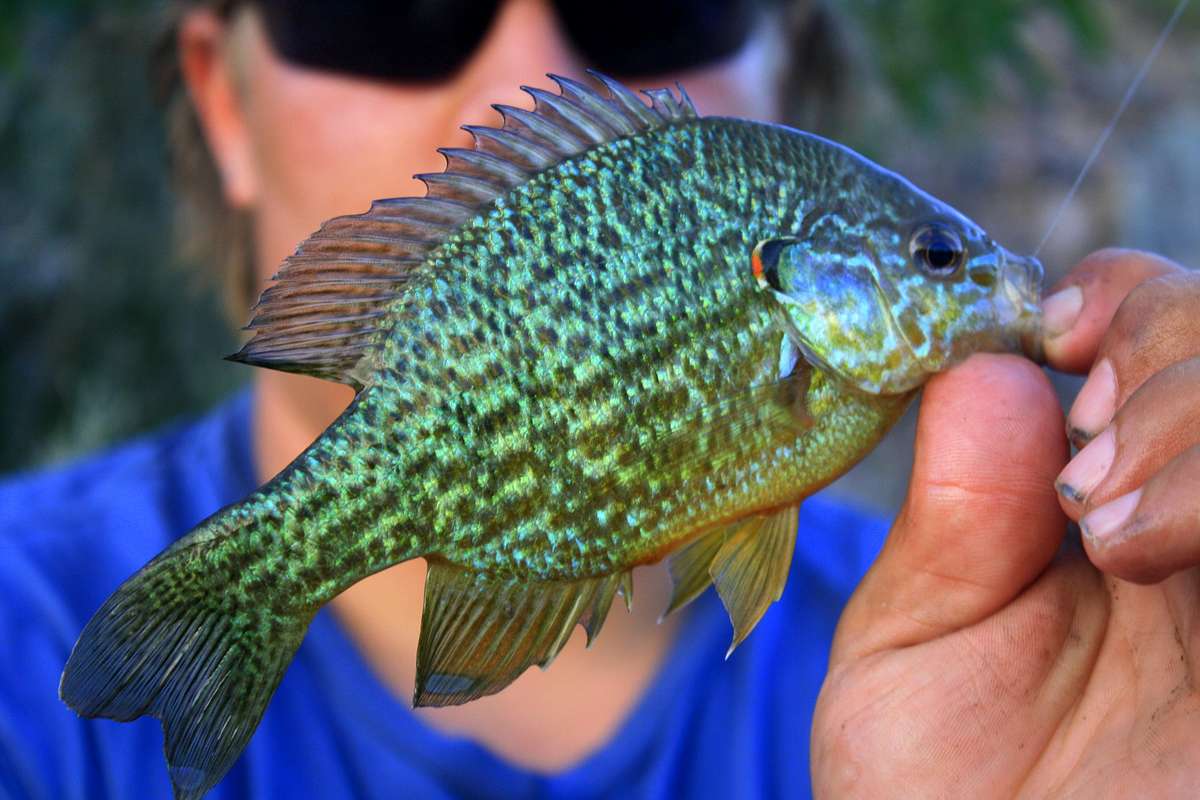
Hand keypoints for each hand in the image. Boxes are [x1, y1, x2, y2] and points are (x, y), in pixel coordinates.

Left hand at [811, 249, 1199, 796]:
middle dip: (1165, 350)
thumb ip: (950, 513)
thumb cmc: (938, 793)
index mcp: (1108, 502)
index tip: (1056, 336)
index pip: (1159, 335)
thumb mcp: (913, 640)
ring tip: (1101, 523)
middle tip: (1079, 457)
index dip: (1124, 300)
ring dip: (1192, 418)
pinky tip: (1143, 550)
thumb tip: (987, 366)